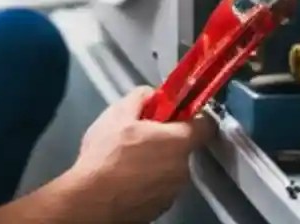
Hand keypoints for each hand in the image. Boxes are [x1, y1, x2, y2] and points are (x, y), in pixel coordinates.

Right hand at [62, 86, 217, 222]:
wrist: (94, 200)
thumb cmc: (106, 154)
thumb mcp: (116, 115)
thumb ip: (139, 98)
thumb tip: (151, 93)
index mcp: (178, 141)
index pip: (205, 124)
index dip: (191, 116)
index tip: (172, 114)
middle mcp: (183, 167)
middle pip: (182, 147)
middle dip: (163, 140)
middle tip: (136, 138)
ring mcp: (174, 190)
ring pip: (169, 168)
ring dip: (155, 162)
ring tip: (125, 161)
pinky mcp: (162, 207)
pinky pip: (160, 186)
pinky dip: (147, 182)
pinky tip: (125, 179)